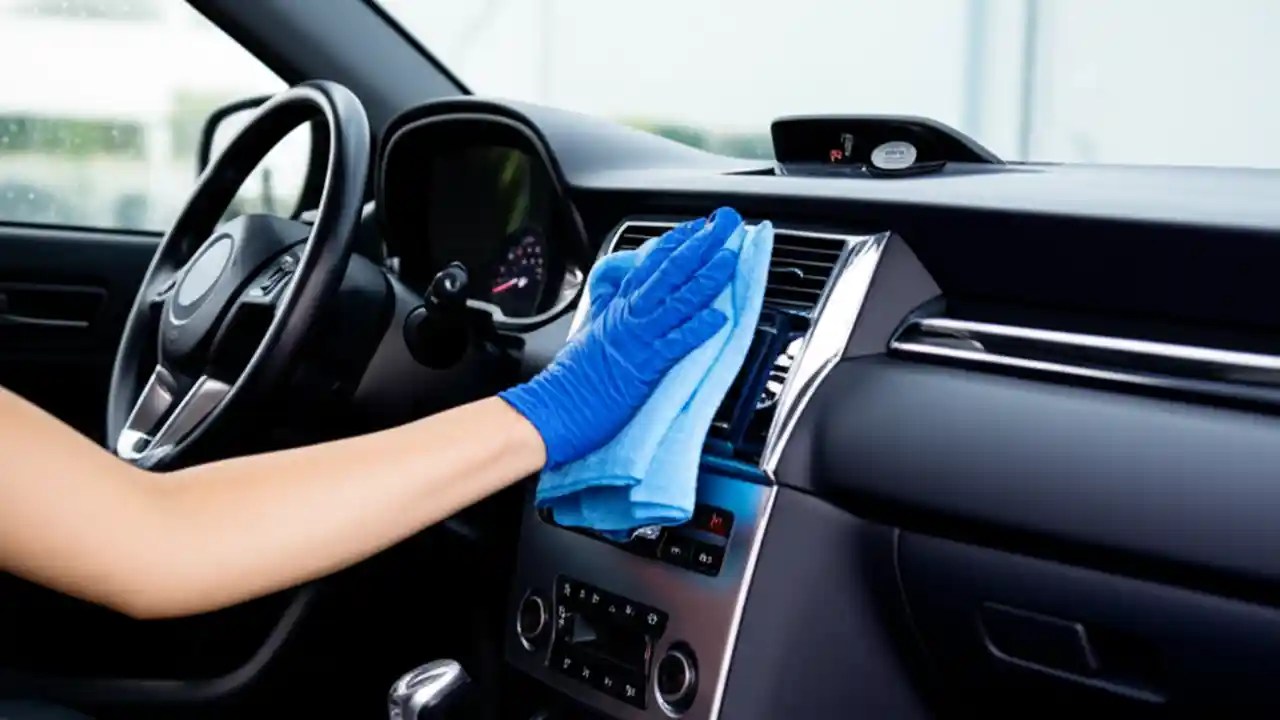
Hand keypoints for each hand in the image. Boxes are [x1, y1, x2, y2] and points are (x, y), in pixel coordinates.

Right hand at [500, 208, 743, 467]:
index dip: (677, 242)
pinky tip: (718, 317)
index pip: (651, 265)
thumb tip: (616, 294)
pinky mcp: (645, 366)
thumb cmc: (570, 380)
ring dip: (706, 277)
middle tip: (725, 224)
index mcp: (618, 307)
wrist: (552, 408)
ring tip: (728, 258)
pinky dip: (698, 328)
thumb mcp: (589, 332)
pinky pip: (676, 342)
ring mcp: (639, 338)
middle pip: (669, 272)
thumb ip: (607, 309)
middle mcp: (630, 316)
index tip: (698, 226)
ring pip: (678, 299)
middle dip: (700, 245)